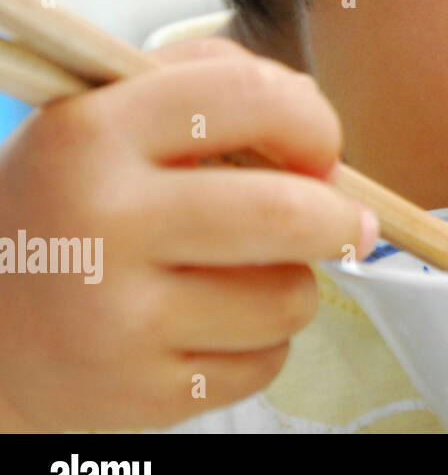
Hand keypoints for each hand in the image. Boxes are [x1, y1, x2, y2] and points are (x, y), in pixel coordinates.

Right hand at [0, 36, 376, 431]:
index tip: (320, 151)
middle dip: (341, 219)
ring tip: (244, 275)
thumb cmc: (73, 206)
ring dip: (292, 285)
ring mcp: (116, 318)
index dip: (314, 123)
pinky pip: (264, 363)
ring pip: (289, 297)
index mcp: (93, 135)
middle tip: (348, 223)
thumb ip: (210, 80)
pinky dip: (259, 343)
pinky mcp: (138, 394)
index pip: (252, 97)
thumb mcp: (111, 118)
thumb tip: (312, 114)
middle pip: (289, 215)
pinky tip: (210, 325)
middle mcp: (101, 223)